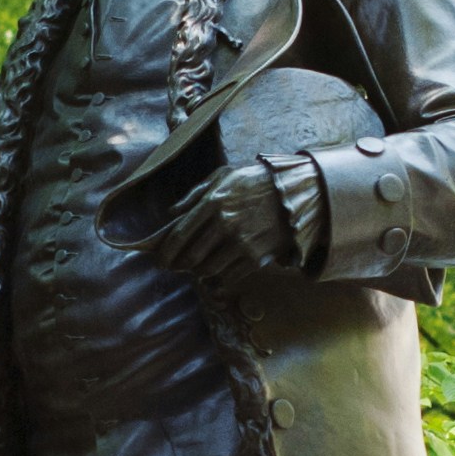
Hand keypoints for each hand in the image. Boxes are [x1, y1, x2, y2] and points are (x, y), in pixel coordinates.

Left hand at [147, 163, 297, 290]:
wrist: (294, 193)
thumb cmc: (254, 182)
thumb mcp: (223, 177)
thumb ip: (194, 194)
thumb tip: (171, 212)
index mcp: (213, 202)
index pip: (180, 235)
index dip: (166, 251)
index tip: (159, 259)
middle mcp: (225, 224)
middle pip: (191, 257)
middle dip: (178, 265)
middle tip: (174, 267)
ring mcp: (242, 243)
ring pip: (208, 269)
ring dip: (198, 272)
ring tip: (195, 268)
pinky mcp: (256, 257)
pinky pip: (228, 277)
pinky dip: (218, 278)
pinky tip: (216, 273)